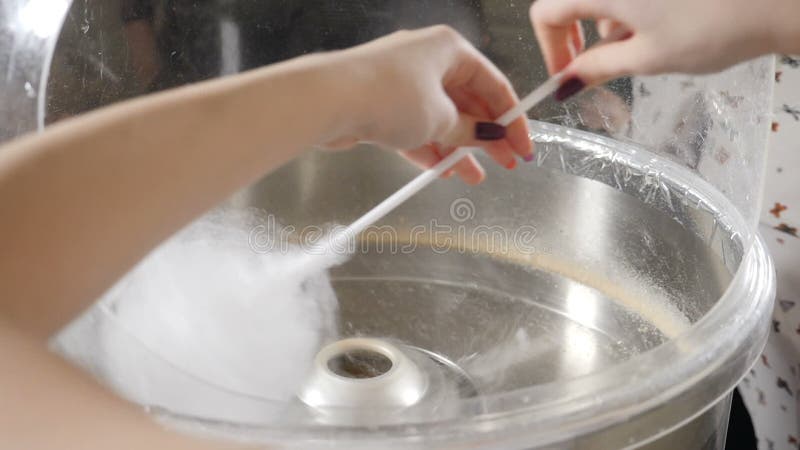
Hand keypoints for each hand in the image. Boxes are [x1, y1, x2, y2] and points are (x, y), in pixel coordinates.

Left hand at [325, 26, 533, 184]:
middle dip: (486, 137)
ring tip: (474, 176)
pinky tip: (443, 171)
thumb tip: (487, 135)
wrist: (329, 101)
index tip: (522, 147)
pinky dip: (430, 149)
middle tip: (505, 164)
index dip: (512, 119)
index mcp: (449, 49)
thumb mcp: (441, 118)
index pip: (494, 84)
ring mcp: (403, 84)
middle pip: (468, 102)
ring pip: (441, 119)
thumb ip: (469, 130)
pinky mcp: (382, 106)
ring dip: (458, 148)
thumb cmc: (388, 95)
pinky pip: (416, 129)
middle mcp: (428, 61)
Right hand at [530, 0, 799, 99]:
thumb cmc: (712, 27)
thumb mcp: (647, 58)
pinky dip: (632, 8)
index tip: (566, 74)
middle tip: (598, 63)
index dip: (550, 47)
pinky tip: (663, 23)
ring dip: (611, 21)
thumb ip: (597, 68)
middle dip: (580, 35)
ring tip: (646, 44)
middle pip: (572, 1)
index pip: (546, 13)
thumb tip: (566, 83)